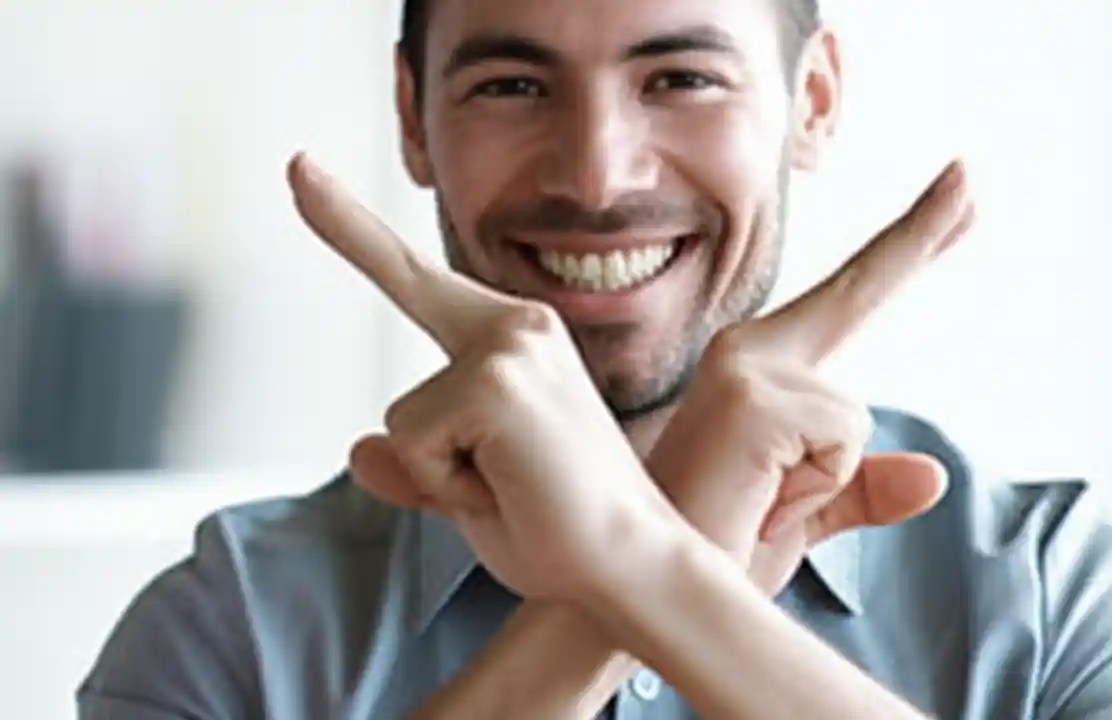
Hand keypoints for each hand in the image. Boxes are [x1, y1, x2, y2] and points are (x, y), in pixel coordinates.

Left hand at [287, 153, 678, 601]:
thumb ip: (413, 464)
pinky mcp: (497, 378)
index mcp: (517, 338)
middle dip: (439, 447)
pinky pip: (416, 444)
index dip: (349, 227)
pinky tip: (513, 486)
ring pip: (408, 421)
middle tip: (512, 482)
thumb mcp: (467, 493)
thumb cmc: (561, 531)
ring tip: (517, 487)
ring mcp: (511, 344)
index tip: (298, 171)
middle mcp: (519, 323)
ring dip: (446, 474)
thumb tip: (357, 450)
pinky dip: (450, 486)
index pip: (415, 277)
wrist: (632, 565)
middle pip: (407, 376)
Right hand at [647, 161, 973, 593]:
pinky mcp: (752, 399)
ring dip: (821, 479)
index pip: (851, 298)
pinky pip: (841, 439)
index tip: (961, 195)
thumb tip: (933, 477)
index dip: (911, 245)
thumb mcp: (804, 517)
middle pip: (860, 290)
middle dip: (924, 230)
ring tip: (758, 500)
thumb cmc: (718, 548)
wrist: (645, 592)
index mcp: (759, 367)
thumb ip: (862, 491)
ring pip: (853, 415)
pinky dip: (812, 489)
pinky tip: (756, 497)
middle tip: (972, 171)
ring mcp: (744, 368)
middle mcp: (747, 349)